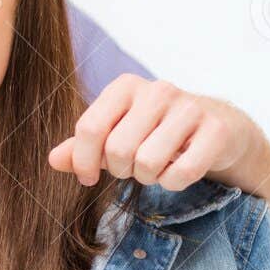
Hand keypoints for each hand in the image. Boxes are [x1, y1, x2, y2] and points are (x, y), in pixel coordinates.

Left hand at [49, 75, 253, 189]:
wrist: (217, 126)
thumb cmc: (154, 131)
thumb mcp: (114, 132)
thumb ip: (81, 146)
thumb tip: (52, 160)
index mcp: (125, 87)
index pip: (89, 128)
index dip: (83, 161)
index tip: (87, 177)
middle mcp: (157, 90)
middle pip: (117, 149)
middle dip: (120, 170)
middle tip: (132, 168)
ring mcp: (190, 108)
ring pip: (147, 162)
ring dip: (147, 177)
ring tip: (155, 167)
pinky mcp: (216, 131)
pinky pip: (181, 173)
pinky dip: (173, 182)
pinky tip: (177, 171)